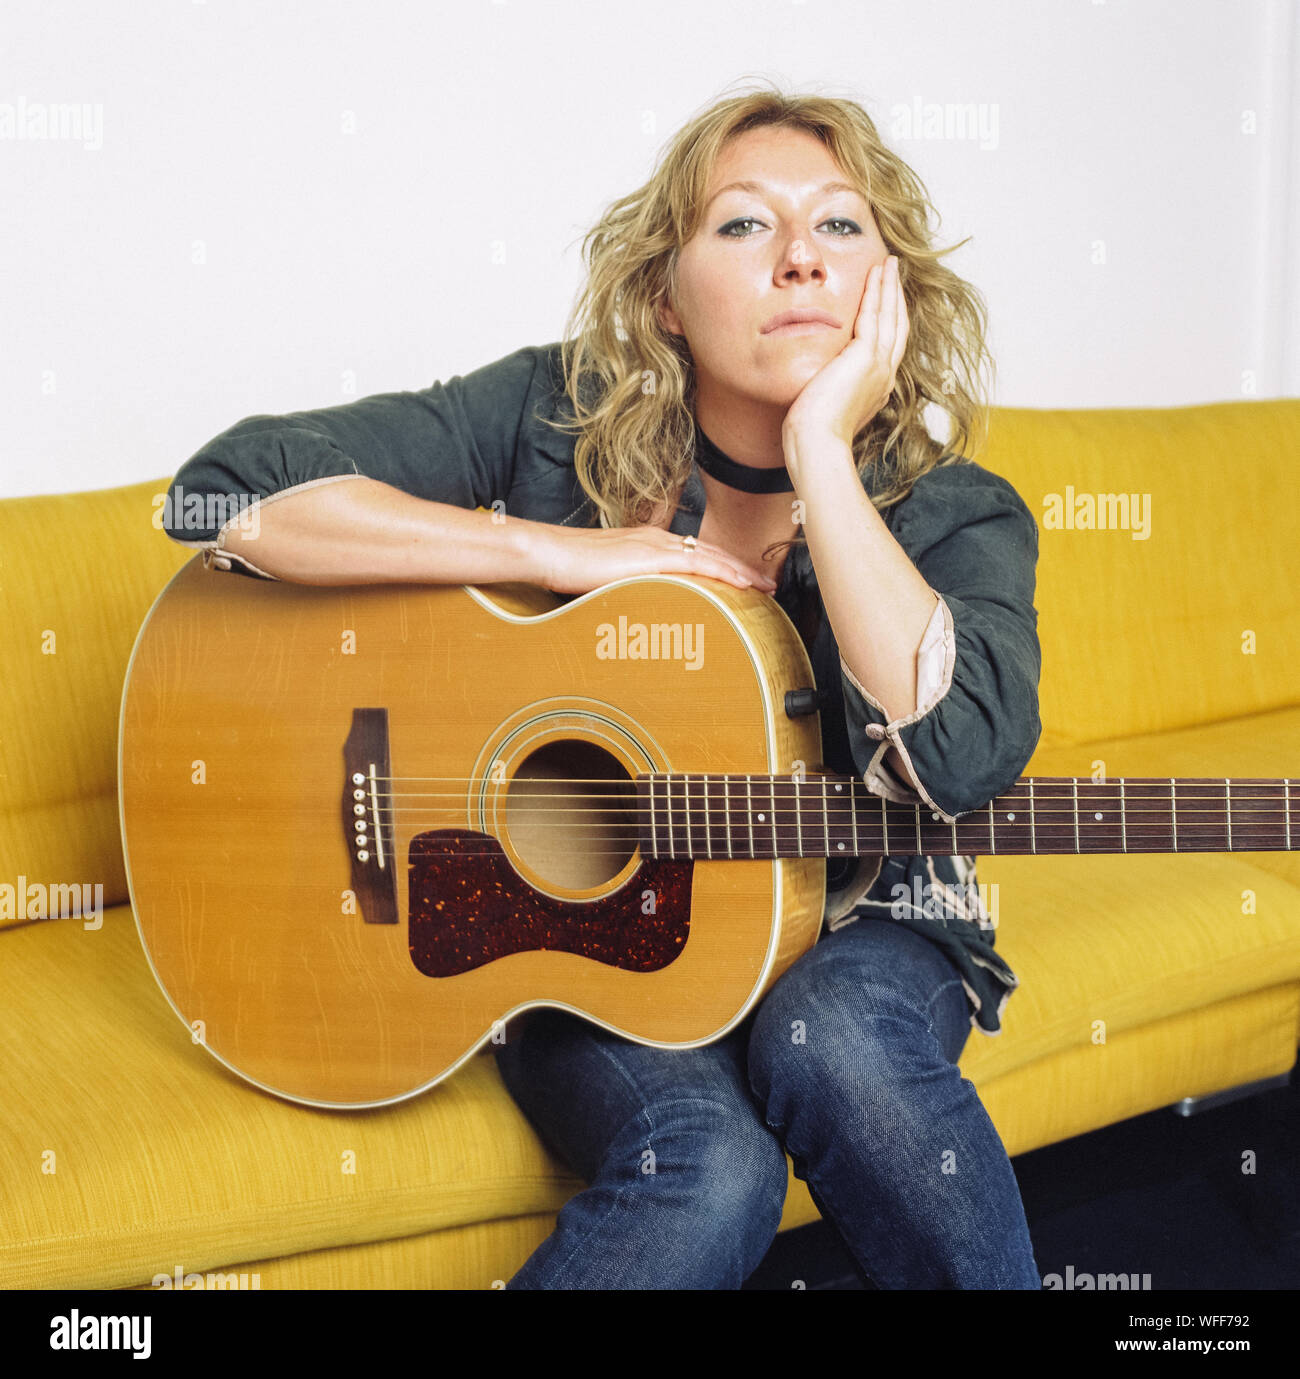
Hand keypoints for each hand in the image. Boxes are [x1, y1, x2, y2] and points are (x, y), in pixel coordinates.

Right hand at [530, 524, 778, 596]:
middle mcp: (657, 539)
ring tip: (764, 586)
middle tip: (768, 584)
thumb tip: (637, 607)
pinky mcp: (651, 556)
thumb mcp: (606, 579)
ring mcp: (655, 545)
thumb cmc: (569, 568)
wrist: (550, 552)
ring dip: (740, 570)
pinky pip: (697, 563)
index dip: (722, 565)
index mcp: (647, 543)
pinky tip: (741, 582)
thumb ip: (626, 587)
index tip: (744, 580)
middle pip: (710, 552)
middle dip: (741, 568)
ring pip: (710, 555)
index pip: (695, 552)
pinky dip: (723, 571)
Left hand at [781, 255, 908, 451]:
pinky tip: (876, 272)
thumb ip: (828, 388)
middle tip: (894, 272)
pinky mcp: (867, 357)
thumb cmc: (813, 433)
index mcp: (876, 387)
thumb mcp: (825, 406)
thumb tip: (817, 382)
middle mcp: (884, 375)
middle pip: (897, 326)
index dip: (890, 319)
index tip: (885, 299)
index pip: (888, 345)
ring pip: (891, 316)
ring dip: (890, 287)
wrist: (816, 443)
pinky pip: (876, 314)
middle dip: (896, 297)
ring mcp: (879, 366)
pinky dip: (878, 291)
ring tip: (889, 263)